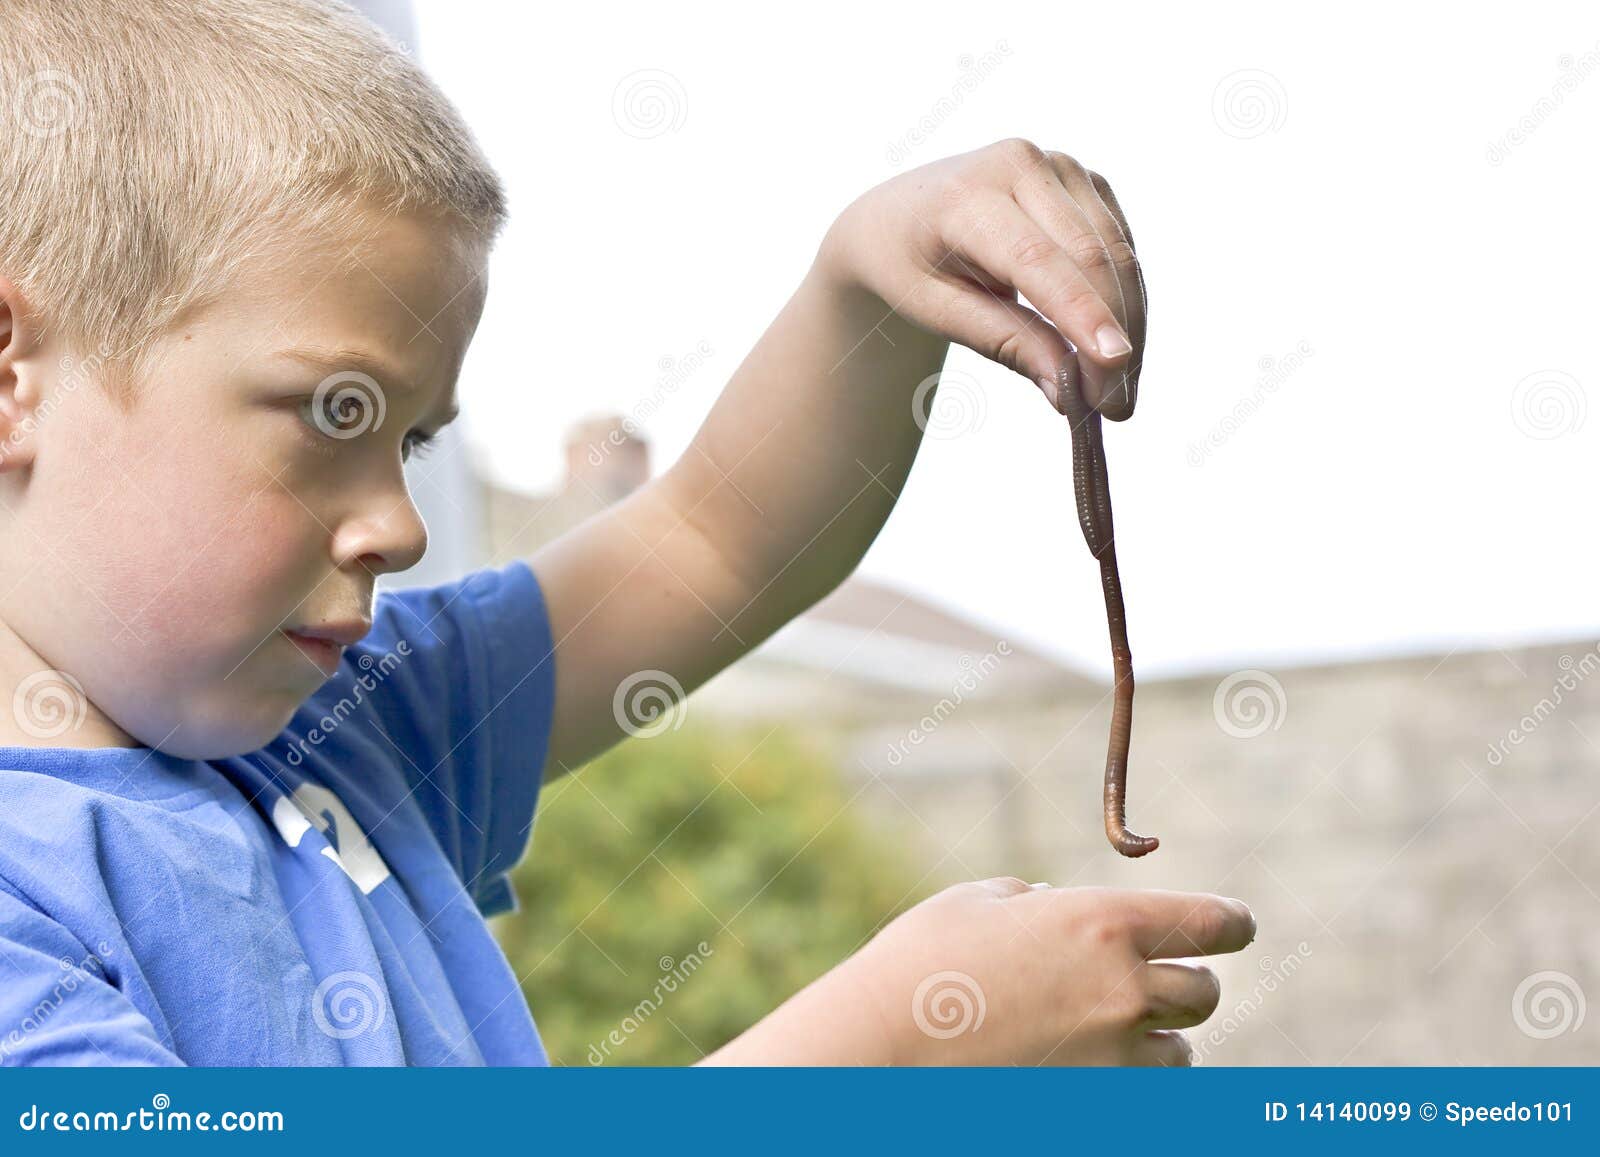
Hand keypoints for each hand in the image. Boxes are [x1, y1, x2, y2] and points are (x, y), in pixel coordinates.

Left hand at [815, 137, 1146, 419]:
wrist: (900, 214)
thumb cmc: (908, 265)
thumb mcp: (936, 310)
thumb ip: (1002, 341)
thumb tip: (1068, 388)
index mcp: (966, 194)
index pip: (1036, 258)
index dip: (1081, 312)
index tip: (1114, 364)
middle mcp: (1020, 164)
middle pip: (1089, 256)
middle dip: (1112, 336)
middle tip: (1116, 409)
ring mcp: (1060, 166)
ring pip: (1118, 254)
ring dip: (1128, 326)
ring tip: (1117, 394)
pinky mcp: (1086, 181)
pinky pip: (1122, 248)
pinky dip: (1125, 302)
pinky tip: (1111, 348)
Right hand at [836, 876, 1255, 1065]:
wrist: (879, 1050)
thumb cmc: (919, 963)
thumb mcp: (977, 902)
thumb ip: (1035, 896)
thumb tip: (1056, 898)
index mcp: (1102, 923)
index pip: (1214, 924)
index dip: (1231, 923)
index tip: (1233, 926)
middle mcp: (1123, 991)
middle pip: (1205, 993)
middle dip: (1187, 982)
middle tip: (1155, 977)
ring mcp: (1113, 1059)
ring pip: (1180, 1054)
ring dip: (1157, 1038)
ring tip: (1103, 1027)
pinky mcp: (1099, 1105)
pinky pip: (1145, 1095)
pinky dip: (1131, 1079)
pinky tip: (1090, 1064)